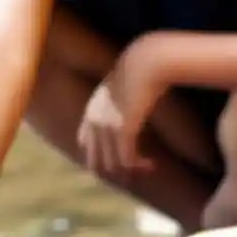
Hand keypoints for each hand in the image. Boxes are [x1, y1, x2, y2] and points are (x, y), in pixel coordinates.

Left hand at [77, 36, 169, 174]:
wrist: (145, 62)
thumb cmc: (139, 71)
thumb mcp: (122, 86)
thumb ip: (119, 100)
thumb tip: (129, 110)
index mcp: (91, 110)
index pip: (84, 142)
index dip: (100, 154)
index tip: (121, 159)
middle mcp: (93, 121)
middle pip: (95, 160)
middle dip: (115, 170)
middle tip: (135, 175)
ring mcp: (106, 126)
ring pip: (113, 164)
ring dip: (131, 171)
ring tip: (149, 168)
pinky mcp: (122, 130)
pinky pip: (127, 160)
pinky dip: (139, 166)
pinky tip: (152, 164)